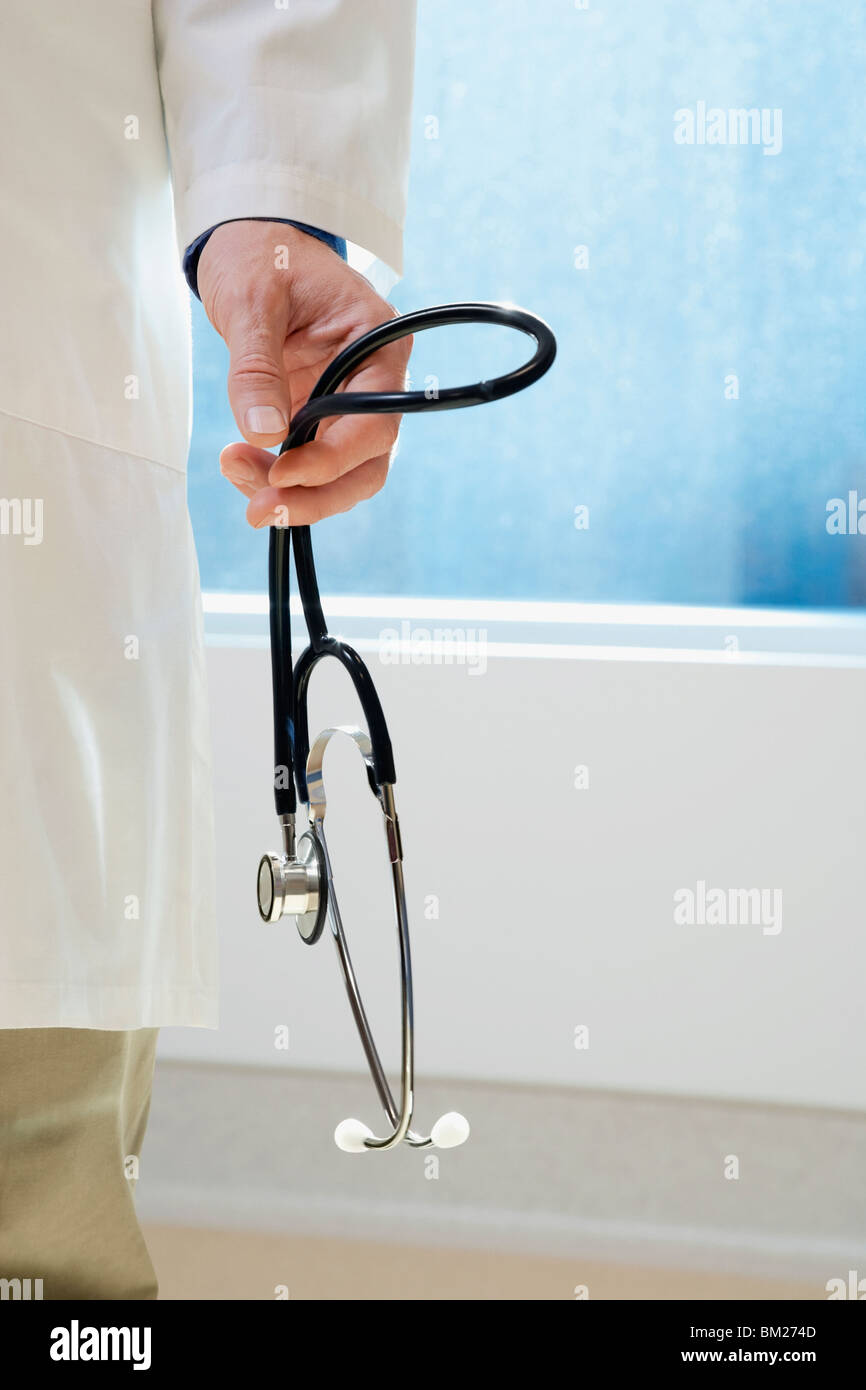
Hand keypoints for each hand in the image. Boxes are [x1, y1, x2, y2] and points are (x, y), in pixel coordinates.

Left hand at [197, 220, 410, 526]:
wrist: (251, 242)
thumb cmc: (260, 255)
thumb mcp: (250, 299)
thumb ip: (256, 367)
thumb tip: (264, 434)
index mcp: (378, 341)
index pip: (373, 422)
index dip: (330, 460)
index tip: (279, 474)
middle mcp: (374, 378)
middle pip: (367, 463)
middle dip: (316, 495)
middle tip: (261, 510)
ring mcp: (348, 401)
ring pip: (344, 474)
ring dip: (296, 494)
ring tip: (238, 477)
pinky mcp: (319, 414)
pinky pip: (312, 462)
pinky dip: (280, 477)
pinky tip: (244, 467)